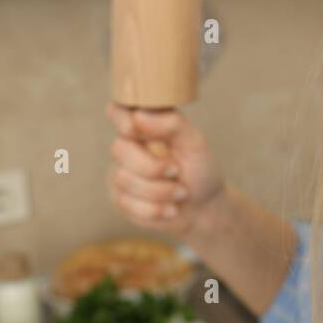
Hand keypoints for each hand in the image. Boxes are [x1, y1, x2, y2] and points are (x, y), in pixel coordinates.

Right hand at [105, 104, 225, 240]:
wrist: (204, 207)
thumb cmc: (199, 169)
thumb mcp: (195, 142)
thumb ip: (171, 123)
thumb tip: (138, 116)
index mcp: (144, 127)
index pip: (118, 112)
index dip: (123, 120)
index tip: (138, 130)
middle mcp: (127, 148)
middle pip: (119, 149)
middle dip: (153, 166)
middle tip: (177, 171)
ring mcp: (120, 175)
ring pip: (124, 180)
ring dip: (161, 191)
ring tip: (181, 193)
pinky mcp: (120, 201)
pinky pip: (127, 204)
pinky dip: (155, 210)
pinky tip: (170, 209)